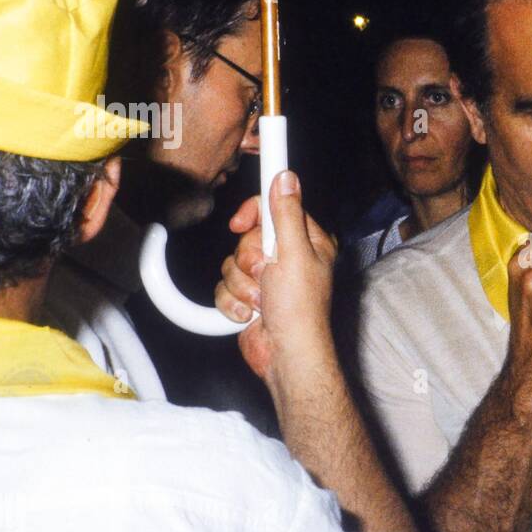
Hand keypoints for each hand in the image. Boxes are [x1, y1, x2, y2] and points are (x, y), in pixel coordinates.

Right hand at [214, 171, 337, 383]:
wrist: (285, 354)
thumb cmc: (299, 309)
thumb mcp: (295, 254)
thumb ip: (287, 214)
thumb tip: (286, 177)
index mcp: (307, 242)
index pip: (273, 208)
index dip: (254, 214)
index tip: (241, 225)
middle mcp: (288, 258)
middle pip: (247, 238)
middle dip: (249, 260)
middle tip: (266, 275)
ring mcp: (268, 279)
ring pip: (232, 263)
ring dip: (242, 285)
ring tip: (263, 300)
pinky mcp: (249, 297)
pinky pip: (225, 287)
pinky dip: (234, 302)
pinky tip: (252, 314)